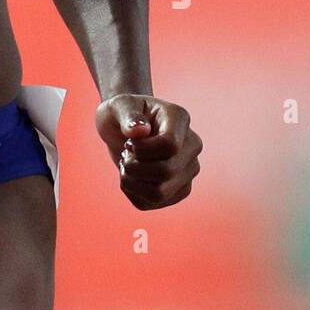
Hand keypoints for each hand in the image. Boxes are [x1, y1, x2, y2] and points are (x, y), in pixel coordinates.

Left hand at [95, 94, 201, 209]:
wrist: (122, 128)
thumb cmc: (121, 113)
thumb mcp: (117, 106)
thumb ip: (128, 115)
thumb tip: (140, 131)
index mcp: (180, 118)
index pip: (170, 146)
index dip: (142, 150)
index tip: (129, 142)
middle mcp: (192, 145)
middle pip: (166, 171)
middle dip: (134, 167)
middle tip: (124, 154)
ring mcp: (188, 170)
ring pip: (160, 193)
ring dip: (132, 182)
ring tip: (126, 166)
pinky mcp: (179, 190)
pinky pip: (152, 203)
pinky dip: (133, 193)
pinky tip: (131, 177)